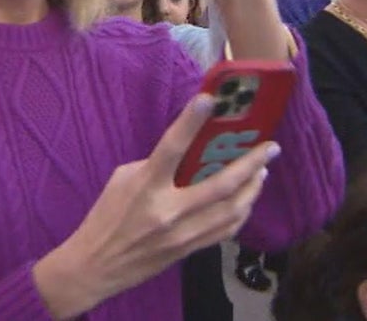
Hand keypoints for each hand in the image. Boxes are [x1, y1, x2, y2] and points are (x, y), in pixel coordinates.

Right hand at [34, 94, 275, 317]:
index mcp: (146, 186)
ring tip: (263, 171)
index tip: (210, 99)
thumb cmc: (106, 216)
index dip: (190, 121)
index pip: (171, 147)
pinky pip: (225, 231)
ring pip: (231, 210)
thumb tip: (188, 156)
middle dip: (250, 164)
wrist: (96, 266)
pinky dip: (241, 212)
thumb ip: (155, 165)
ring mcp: (182, 234)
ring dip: (252, 188)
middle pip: (220, 185)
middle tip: (270, 147)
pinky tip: (247, 200)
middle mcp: (168, 211)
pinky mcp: (188, 251)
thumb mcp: (123, 180)